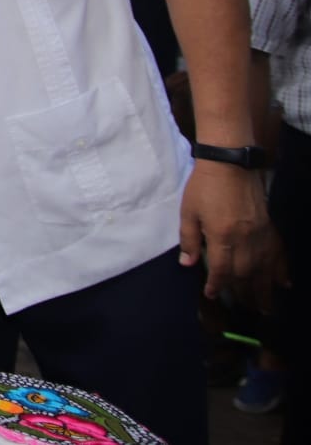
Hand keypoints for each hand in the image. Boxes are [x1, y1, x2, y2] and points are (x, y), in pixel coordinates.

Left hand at [178, 159, 274, 299]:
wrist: (230, 164)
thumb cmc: (204, 186)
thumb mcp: (188, 212)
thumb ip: (189, 239)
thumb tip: (187, 264)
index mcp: (222, 236)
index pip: (222, 270)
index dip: (216, 285)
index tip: (211, 294)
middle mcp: (245, 240)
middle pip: (245, 274)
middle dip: (242, 292)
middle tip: (241, 306)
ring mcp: (260, 234)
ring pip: (264, 268)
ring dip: (264, 289)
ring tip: (265, 306)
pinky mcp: (269, 227)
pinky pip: (278, 253)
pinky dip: (281, 269)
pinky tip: (284, 283)